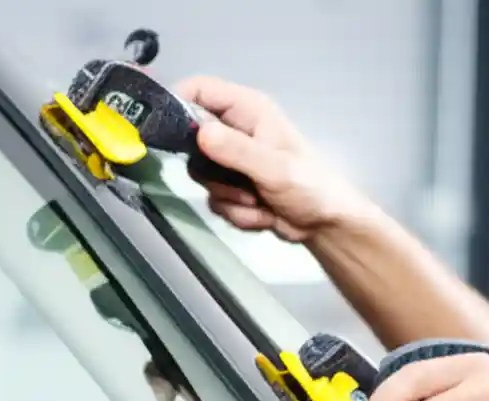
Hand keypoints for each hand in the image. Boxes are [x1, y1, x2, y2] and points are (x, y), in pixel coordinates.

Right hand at [176, 76, 381, 243]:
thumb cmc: (310, 187)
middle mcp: (236, 129)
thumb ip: (236, 151)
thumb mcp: (274, 168)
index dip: (176, 103)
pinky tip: (260, 212)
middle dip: (210, 171)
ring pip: (201, 176)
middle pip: (190, 139)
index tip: (164, 132)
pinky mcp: (231, 185)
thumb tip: (199, 134)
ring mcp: (232, 158)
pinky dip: (236, 212)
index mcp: (248, 110)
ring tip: (257, 199)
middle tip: (236, 181)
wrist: (325, 224)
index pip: (199, 89)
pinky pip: (213, 199)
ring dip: (228, 196)